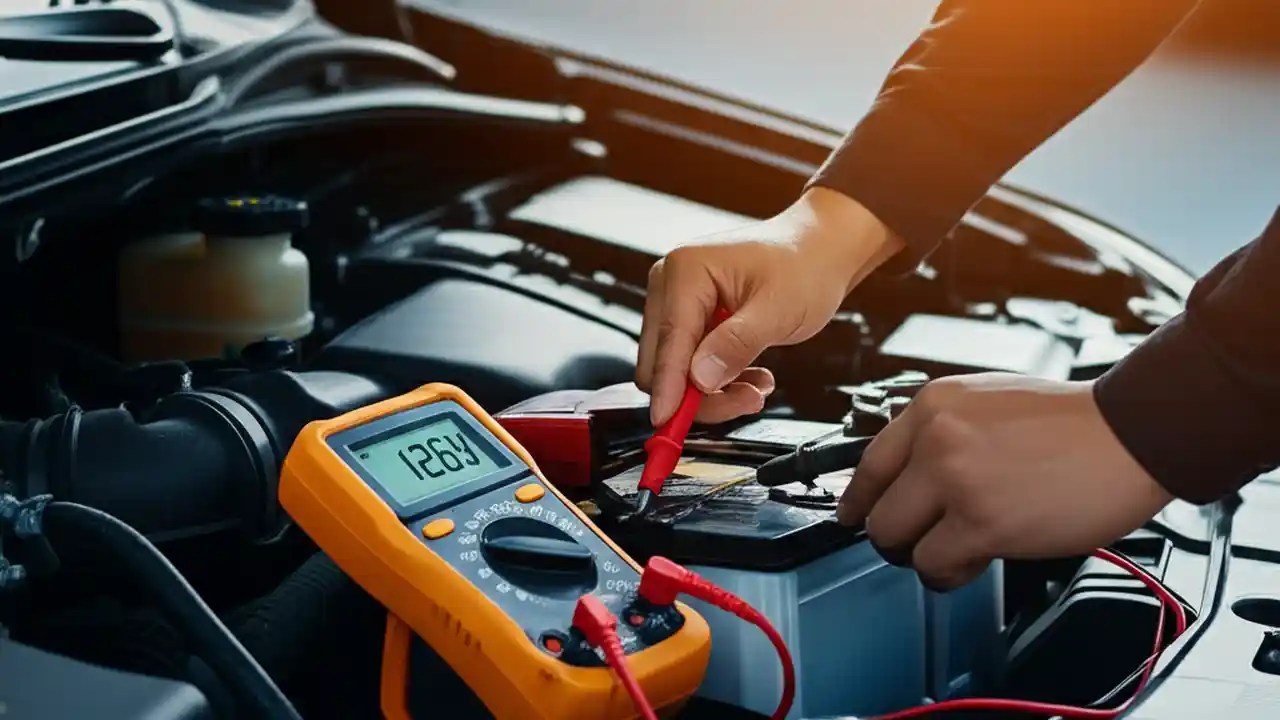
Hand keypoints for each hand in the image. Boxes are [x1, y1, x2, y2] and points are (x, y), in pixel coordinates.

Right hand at [636, 187, 902, 425]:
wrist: (821, 249)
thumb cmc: (805, 266)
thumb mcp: (778, 310)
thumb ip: (736, 344)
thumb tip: (700, 379)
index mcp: (685, 272)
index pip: (668, 342)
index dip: (669, 388)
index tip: (668, 425)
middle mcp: (671, 285)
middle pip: (662, 362)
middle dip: (698, 393)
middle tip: (745, 402)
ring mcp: (679, 302)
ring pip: (676, 370)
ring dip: (713, 390)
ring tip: (757, 389)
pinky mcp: (692, 318)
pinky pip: (690, 364)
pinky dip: (717, 380)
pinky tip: (751, 377)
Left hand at [837, 373, 1173, 590]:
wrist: (1129, 432)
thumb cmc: (1070, 422)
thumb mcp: (986, 400)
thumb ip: (939, 431)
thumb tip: (903, 474)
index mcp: (933, 405)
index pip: (868, 462)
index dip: (856, 499)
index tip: (851, 515)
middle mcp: (936, 439)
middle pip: (876, 511)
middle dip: (894, 536)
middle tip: (916, 542)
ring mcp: (957, 481)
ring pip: (899, 543)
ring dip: (924, 557)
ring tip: (956, 549)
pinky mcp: (983, 522)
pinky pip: (936, 565)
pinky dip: (950, 572)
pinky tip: (975, 559)